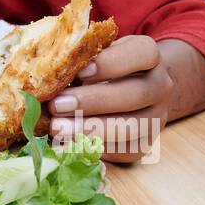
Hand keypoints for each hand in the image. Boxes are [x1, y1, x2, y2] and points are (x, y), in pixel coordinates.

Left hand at [46, 35, 171, 162]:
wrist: (133, 89)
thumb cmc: (103, 68)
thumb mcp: (96, 54)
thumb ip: (79, 60)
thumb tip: (45, 74)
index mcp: (148, 55)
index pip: (141, 54)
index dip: (111, 63)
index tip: (80, 72)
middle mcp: (159, 85)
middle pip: (135, 94)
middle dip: (92, 102)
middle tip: (57, 106)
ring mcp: (156, 116)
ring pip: (132, 126)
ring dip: (91, 129)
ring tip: (58, 129)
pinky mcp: (146, 143)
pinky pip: (126, 151)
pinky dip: (96, 149)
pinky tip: (68, 144)